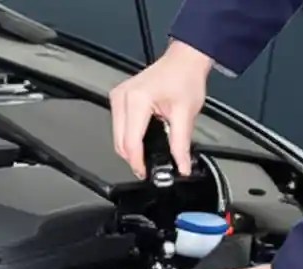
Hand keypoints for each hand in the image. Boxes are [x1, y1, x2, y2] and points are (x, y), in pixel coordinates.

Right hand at [109, 40, 213, 177]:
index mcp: (137, 100)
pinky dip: (129, 137)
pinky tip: (143, 140)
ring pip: (117, 136)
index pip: (131, 142)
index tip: (146, 173)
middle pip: (120, 142)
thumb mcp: (186, 114)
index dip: (138, 162)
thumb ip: (181, 144)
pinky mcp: (118, 99)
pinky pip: (118, 127)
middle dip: (134, 158)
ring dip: (130, 148)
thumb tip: (181, 166)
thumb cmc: (185, 77)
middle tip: (150, 168)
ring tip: (149, 153)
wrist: (184, 61)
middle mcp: (122, 97)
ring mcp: (118, 97)